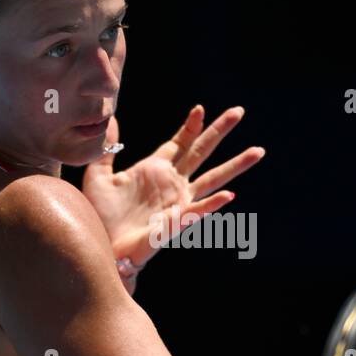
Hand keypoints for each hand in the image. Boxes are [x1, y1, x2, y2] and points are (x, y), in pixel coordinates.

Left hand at [81, 104, 265, 271]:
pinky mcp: (176, 222)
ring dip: (235, 165)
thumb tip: (111, 121)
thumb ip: (106, 151)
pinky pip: (198, 211)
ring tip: (257, 152)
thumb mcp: (98, 177)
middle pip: (202, 152)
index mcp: (155, 170)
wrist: (102, 246)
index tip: (200, 108)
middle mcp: (173, 184)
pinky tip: (230, 195)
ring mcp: (178, 202)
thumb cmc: (100, 216)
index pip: (180, 142)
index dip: (191, 126)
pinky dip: (213, 205)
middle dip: (220, 132)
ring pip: (212, 180)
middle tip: (239, 111)